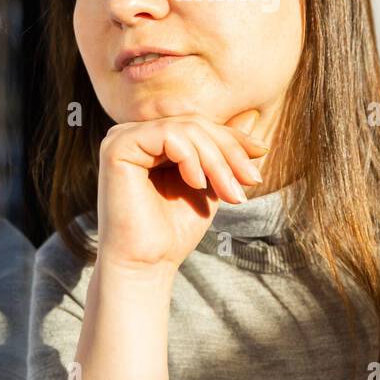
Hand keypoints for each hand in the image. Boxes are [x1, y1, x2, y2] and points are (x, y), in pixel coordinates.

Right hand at [94, 109, 268, 274]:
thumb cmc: (174, 231)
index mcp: (151, 140)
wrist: (146, 266)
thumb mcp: (210, 183)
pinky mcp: (117, 146)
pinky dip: (191, 158)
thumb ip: (223, 149)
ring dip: (217, 161)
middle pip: (195, 124)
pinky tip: (196, 184)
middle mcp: (134, 134)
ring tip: (230, 193)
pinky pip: (168, 135)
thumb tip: (251, 113)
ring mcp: (122, 137)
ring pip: (186, 129)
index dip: (233, 139)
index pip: (199, 125)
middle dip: (229, 152)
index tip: (262, 155)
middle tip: (251, 181)